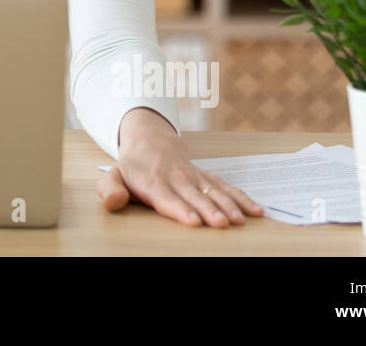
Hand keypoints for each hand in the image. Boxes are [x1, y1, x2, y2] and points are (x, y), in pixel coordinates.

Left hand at [97, 107, 262, 226]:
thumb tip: (113, 202)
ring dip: (228, 205)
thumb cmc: (132, 167)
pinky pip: (225, 186)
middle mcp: (175, 177)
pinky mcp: (206, 177)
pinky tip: (256, 210)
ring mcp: (193, 176)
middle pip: (193, 196)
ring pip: (212, 191)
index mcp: (151, 181)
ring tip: (240, 220)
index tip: (193, 220)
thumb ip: (109, 189)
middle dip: (208, 210)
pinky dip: (241, 197)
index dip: (180, 209)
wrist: (150, 140)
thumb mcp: (113, 175)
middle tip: (221, 224)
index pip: (166, 197)